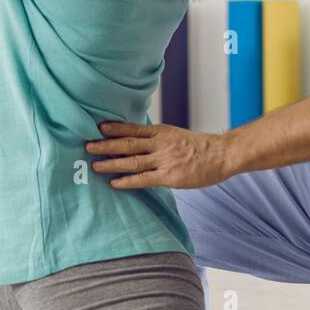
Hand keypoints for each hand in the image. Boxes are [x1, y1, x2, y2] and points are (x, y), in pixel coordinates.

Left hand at [85, 122, 233, 189]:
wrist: (221, 155)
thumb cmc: (198, 147)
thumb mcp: (175, 135)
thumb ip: (156, 138)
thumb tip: (136, 138)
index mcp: (161, 132)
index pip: (133, 129)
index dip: (115, 128)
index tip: (97, 127)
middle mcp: (160, 144)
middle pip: (128, 144)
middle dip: (106, 145)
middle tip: (87, 146)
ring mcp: (164, 160)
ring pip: (133, 162)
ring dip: (112, 163)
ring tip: (95, 166)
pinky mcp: (170, 177)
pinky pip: (144, 179)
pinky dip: (128, 181)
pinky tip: (115, 183)